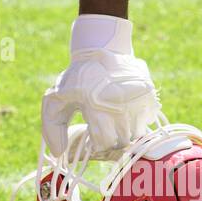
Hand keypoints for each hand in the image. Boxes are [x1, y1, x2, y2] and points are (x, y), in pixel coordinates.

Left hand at [41, 14, 159, 158]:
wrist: (102, 48)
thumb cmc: (77, 77)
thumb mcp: (55, 99)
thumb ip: (52, 128)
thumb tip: (59, 153)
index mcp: (97, 106)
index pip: (104, 142)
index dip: (95, 144)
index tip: (91, 136)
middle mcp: (121, 104)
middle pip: (120, 141)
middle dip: (109, 139)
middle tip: (101, 128)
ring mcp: (138, 100)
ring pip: (135, 133)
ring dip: (123, 131)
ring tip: (112, 118)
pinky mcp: (150, 96)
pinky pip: (147, 121)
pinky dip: (136, 121)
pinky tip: (124, 110)